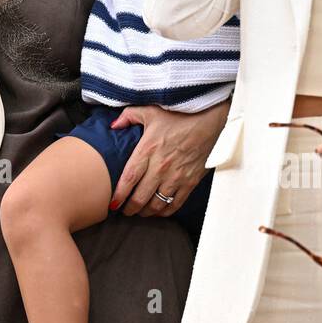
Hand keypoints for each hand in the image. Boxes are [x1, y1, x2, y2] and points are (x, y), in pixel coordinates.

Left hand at [110, 100, 230, 216]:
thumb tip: (113, 125)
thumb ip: (128, 116)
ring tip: (139, 212)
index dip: (118, 195)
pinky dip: (165, 211)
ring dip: (145, 212)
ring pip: (156, 204)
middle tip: (124, 211)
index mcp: (148, 149)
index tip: (112, 204)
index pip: (128, 179)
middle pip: (140, 197)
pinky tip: (158, 210)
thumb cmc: (179, 115)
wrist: (209, 119)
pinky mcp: (191, 181)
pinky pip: (175, 203)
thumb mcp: (149, 111)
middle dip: (129, 208)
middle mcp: (160, 166)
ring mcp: (176, 176)